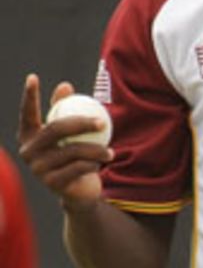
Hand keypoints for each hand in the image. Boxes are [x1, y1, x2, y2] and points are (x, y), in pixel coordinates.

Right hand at [16, 75, 109, 210]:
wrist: (78, 190)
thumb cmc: (74, 155)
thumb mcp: (71, 133)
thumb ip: (67, 110)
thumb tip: (64, 85)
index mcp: (29, 136)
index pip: (27, 113)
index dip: (28, 96)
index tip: (32, 77)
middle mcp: (28, 151)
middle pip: (57, 128)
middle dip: (82, 123)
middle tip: (102, 122)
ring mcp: (38, 168)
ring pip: (73, 150)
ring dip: (97, 150)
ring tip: (110, 152)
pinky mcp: (51, 182)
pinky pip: (79, 167)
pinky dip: (93, 164)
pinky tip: (100, 165)